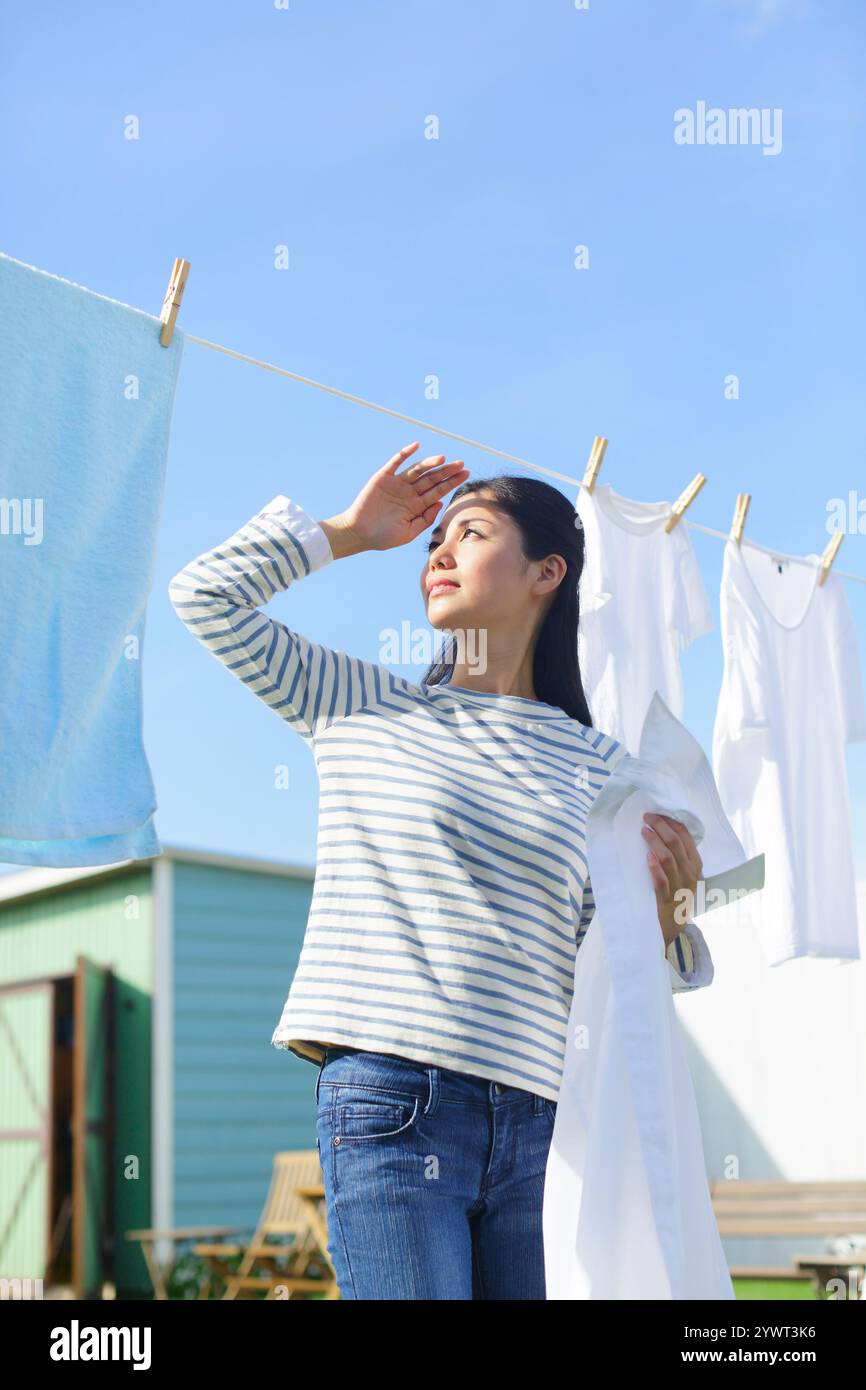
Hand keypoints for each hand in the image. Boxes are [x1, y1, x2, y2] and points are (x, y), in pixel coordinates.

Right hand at [320, 443, 469, 556]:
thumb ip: (425, 520)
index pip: (438, 491)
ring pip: (417, 470)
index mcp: (417, 505)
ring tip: (443, 459)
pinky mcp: (383, 477)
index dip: (452, 482)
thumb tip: (440, 503)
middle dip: (447, 471)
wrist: (359, 534)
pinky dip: (405, 453)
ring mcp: (397, 483)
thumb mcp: (408, 533)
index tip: (466, 474)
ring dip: (430, 463)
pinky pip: (396, 462)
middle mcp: (409, 492)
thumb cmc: (383, 537)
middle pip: (431, 478)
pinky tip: (416, 446)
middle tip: (461, 464)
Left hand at [641, 811, 702, 948]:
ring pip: (669, 859)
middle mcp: (690, 875)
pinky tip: (647, 857)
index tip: (657, 813)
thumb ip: (676, 856)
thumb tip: (662, 830)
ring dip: (656, 842)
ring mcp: (679, 888)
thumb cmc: (672, 896)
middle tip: (647, 817)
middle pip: (677, 844)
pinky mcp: (666, 901)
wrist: (669, 929)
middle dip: (662, 826)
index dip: (672, 822)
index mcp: (694, 865)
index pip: (686, 837)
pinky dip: (655, 868)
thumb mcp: (681, 875)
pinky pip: (662, 882)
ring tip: (644, 831)